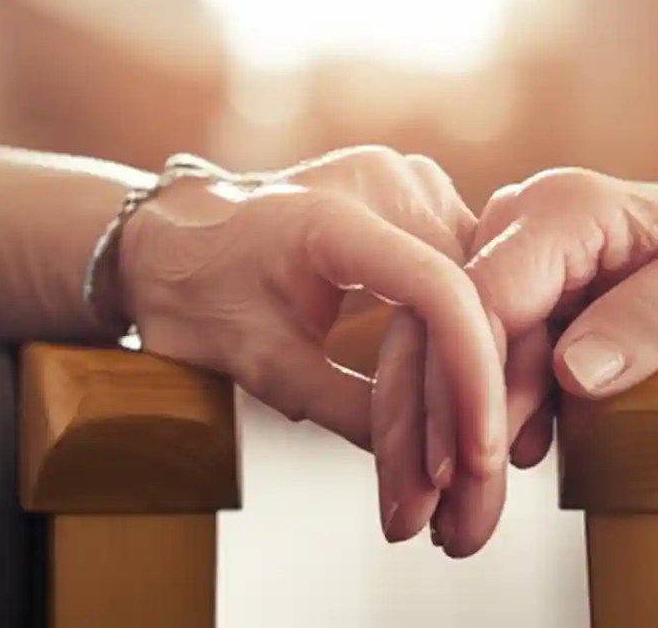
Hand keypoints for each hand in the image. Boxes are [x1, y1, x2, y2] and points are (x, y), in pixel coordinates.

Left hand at [119, 146, 506, 473]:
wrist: (176, 236)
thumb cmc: (198, 293)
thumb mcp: (261, 365)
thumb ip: (346, 409)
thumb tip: (425, 473)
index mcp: (335, 213)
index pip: (439, 288)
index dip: (470, 371)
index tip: (481, 449)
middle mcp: (389, 182)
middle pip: (470, 292)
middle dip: (478, 389)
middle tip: (477, 475)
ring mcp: (413, 184)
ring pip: (481, 287)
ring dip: (482, 369)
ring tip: (474, 452)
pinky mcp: (424, 203)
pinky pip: (467, 276)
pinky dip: (468, 341)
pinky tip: (470, 399)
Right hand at [373, 156, 657, 556]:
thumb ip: (652, 319)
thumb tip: (574, 372)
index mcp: (563, 210)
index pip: (487, 296)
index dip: (471, 381)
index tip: (475, 462)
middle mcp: (520, 231)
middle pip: (450, 332)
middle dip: (440, 432)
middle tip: (444, 521)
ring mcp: (514, 272)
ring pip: (447, 360)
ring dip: (442, 447)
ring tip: (451, 526)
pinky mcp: (520, 314)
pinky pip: (474, 375)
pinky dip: (467, 437)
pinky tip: (471, 494)